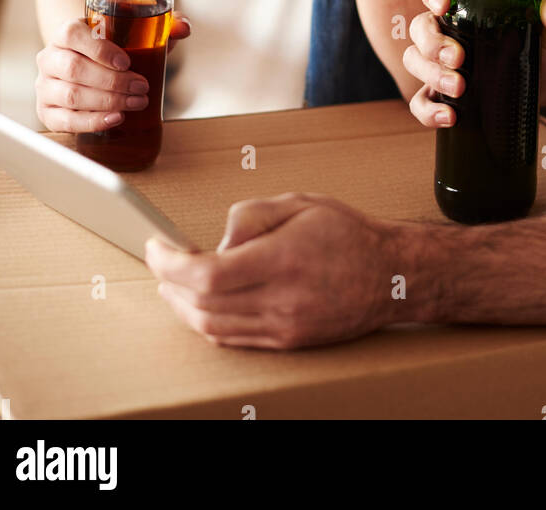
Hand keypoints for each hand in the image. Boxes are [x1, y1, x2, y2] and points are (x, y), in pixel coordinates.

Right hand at [35, 11, 190, 133]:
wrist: (89, 62)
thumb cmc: (114, 46)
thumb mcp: (137, 30)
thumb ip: (163, 23)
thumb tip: (184, 27)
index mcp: (66, 31)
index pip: (74, 35)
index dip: (100, 50)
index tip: (127, 62)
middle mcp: (50, 57)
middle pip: (75, 69)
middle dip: (113, 82)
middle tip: (142, 88)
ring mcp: (45, 85)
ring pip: (71, 95)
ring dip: (108, 102)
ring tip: (136, 103)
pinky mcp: (47, 111)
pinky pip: (66, 120)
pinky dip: (92, 121)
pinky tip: (116, 118)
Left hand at [145, 192, 394, 348]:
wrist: (390, 276)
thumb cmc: (347, 233)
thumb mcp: (299, 203)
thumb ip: (250, 217)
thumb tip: (217, 242)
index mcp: (282, 261)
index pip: (207, 274)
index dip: (170, 264)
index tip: (155, 247)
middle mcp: (281, 301)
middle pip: (202, 306)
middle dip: (169, 284)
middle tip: (159, 262)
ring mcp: (283, 328)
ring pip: (212, 328)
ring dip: (182, 307)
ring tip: (171, 283)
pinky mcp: (287, 342)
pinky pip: (233, 339)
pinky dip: (207, 322)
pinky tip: (200, 304)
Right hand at [404, 0, 545, 126]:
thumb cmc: (544, 44)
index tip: (443, 5)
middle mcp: (446, 27)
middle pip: (420, 26)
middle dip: (433, 43)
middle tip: (459, 58)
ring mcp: (440, 61)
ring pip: (414, 60)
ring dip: (431, 74)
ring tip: (460, 89)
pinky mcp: (442, 92)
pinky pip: (420, 101)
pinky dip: (428, 111)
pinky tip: (450, 117)